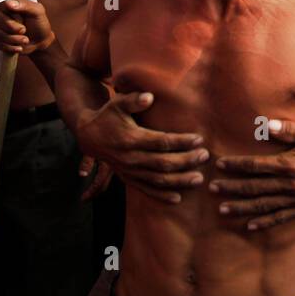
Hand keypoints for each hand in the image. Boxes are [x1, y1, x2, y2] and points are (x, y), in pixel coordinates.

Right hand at [0, 0, 53, 53]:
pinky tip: (19, 47)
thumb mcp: (38, 11)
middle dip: (12, 27)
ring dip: (14, 39)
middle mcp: (2, 15)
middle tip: (24, 30)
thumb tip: (9, 3)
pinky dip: (10, 47)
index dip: (8, 11)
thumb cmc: (39, 23)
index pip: (2, 4)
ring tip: (25, 40)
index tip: (18, 17)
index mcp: (10, 6)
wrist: (41, 40)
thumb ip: (26, 5)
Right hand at [72, 92, 206, 204]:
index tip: (199, 139)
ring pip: (157, 180)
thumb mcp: (117, 104)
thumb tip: (150, 97)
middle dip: (186, 161)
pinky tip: (178, 198)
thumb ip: (133, 100)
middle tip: (205, 156)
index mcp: (131, 138)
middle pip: (163, 163)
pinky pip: (146, 190)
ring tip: (199, 179)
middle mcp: (131, 158)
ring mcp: (129, 171)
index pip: (161, 142)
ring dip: (179, 181)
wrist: (89, 137)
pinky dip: (161, 196)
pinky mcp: (128, 179)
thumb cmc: (108, 116)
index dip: (181, 142)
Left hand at [210, 119, 294, 230]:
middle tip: (211, 188)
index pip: (257, 166)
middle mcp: (292, 184)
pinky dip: (265, 222)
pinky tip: (249, 225)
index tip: (219, 165)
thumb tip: (267, 125)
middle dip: (232, 188)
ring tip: (222, 210)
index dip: (236, 166)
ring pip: (264, 205)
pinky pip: (281, 217)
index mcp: (291, 164)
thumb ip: (290, 130)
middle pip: (255, 187)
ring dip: (242, 208)